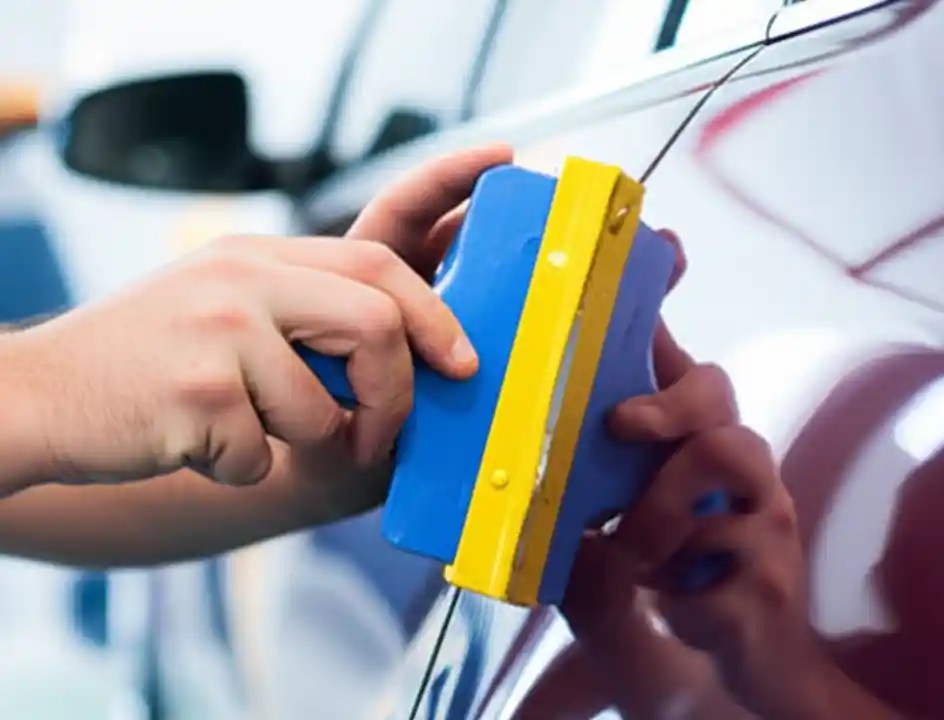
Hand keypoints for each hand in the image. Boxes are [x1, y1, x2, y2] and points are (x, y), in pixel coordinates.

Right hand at [1, 145, 510, 503]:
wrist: (33, 396)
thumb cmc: (141, 365)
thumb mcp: (222, 306)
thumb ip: (302, 312)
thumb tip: (404, 356)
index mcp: (258, 254)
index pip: (377, 262)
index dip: (435, 314)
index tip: (462, 361)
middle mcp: (242, 279)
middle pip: (377, 323)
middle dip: (398, 393)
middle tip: (380, 438)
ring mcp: (218, 331)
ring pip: (322, 408)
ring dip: (296, 443)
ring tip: (236, 430)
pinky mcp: (196, 392)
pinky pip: (262, 455)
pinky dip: (237, 470)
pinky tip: (191, 446)